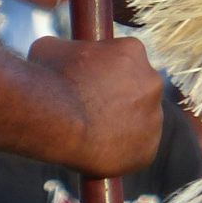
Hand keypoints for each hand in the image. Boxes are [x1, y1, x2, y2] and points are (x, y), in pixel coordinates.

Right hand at [27, 36, 163, 177]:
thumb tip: (60, 52)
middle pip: (136, 91)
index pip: (123, 61)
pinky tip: (96, 153)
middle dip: (116, 100)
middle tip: (88, 112)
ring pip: (138, 122)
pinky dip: (119, 154)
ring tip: (88, 134)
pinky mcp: (148, 149)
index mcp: (133, 51)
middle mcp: (152, 81)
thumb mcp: (50, 48)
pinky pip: (135, 151)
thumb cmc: (47, 79)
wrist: (52, 117)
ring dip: (120, 127)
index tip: (86, 87)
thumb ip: (66, 49)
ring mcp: (153, 117)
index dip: (102, 74)